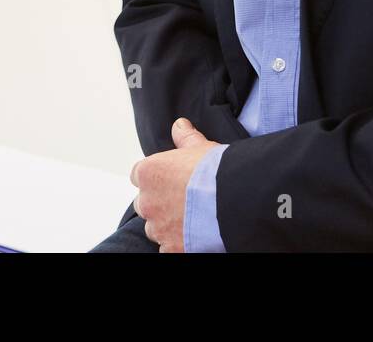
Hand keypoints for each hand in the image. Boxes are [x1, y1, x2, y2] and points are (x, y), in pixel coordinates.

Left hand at [130, 118, 220, 252]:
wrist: (233, 199)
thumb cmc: (216, 171)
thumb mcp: (200, 147)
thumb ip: (185, 137)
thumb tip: (179, 125)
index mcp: (149, 172)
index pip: (139, 175)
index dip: (155, 178)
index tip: (170, 179)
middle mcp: (147, 201)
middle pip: (144, 203)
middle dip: (159, 203)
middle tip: (184, 201)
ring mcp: (158, 227)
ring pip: (155, 228)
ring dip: (167, 225)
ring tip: (192, 220)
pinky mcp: (171, 248)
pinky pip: (166, 248)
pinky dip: (177, 244)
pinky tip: (193, 236)